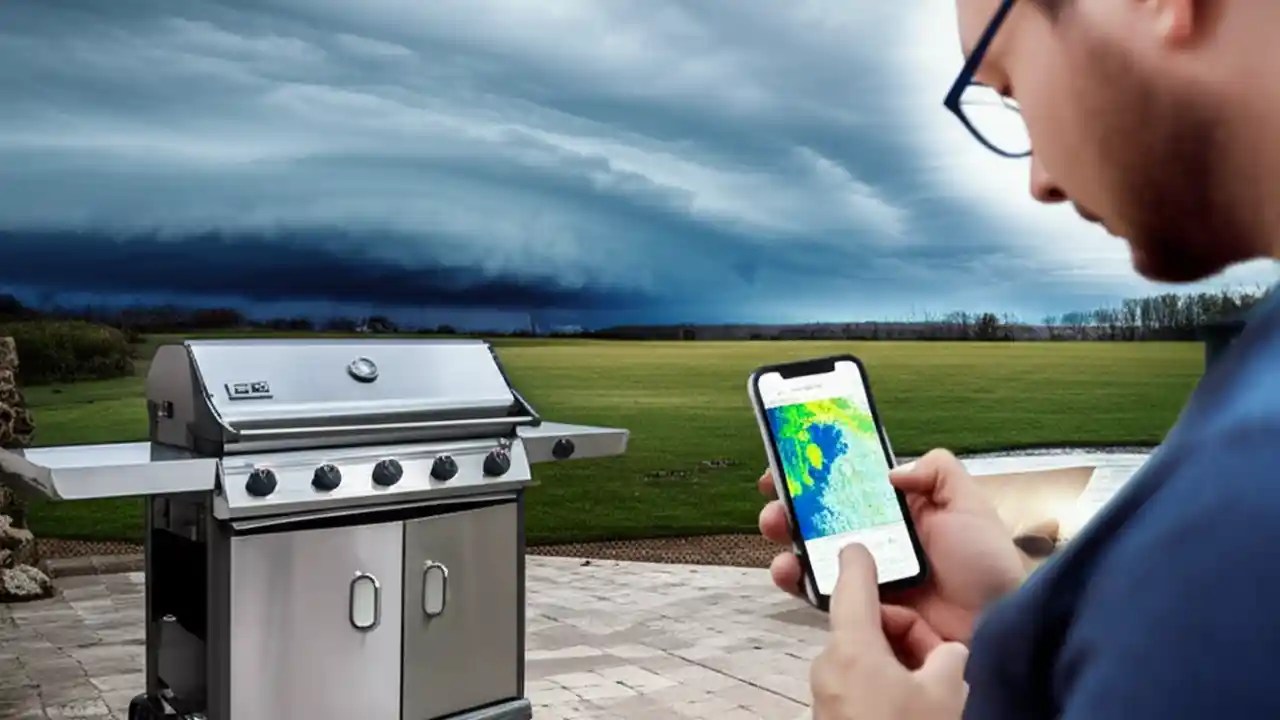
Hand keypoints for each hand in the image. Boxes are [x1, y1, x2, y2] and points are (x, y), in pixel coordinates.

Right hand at [758, 448, 1025, 642]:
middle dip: (790, 509)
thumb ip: (937, 471)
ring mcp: (866, 579)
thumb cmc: (988, 567)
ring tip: (778, 534)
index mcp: (898, 515)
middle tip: (776, 507)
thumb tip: (890, 470)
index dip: (816, 478)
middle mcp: (877, 544)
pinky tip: (790, 569)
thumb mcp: (970, 505)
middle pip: (820, 522)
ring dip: (786, 542)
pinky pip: (821, 596)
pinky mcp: (860, 613)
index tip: (789, 466)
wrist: (996, 627)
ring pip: (812, 558)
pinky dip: (797, 582)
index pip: (848, 490)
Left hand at [810, 544, 968, 719]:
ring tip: (931, 693)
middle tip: (938, 663)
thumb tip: (950, 653)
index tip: (859, 547)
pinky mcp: (829, 712)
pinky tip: (913, 705)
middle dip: (904, 633)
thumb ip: (949, 657)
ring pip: (865, 654)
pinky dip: (886, 681)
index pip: (851, 586)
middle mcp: (829, 662)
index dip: (859, 560)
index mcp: (850, 647)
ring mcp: (825, 688)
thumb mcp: (944, 695)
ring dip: (898, 660)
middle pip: (866, 624)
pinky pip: (860, 680)